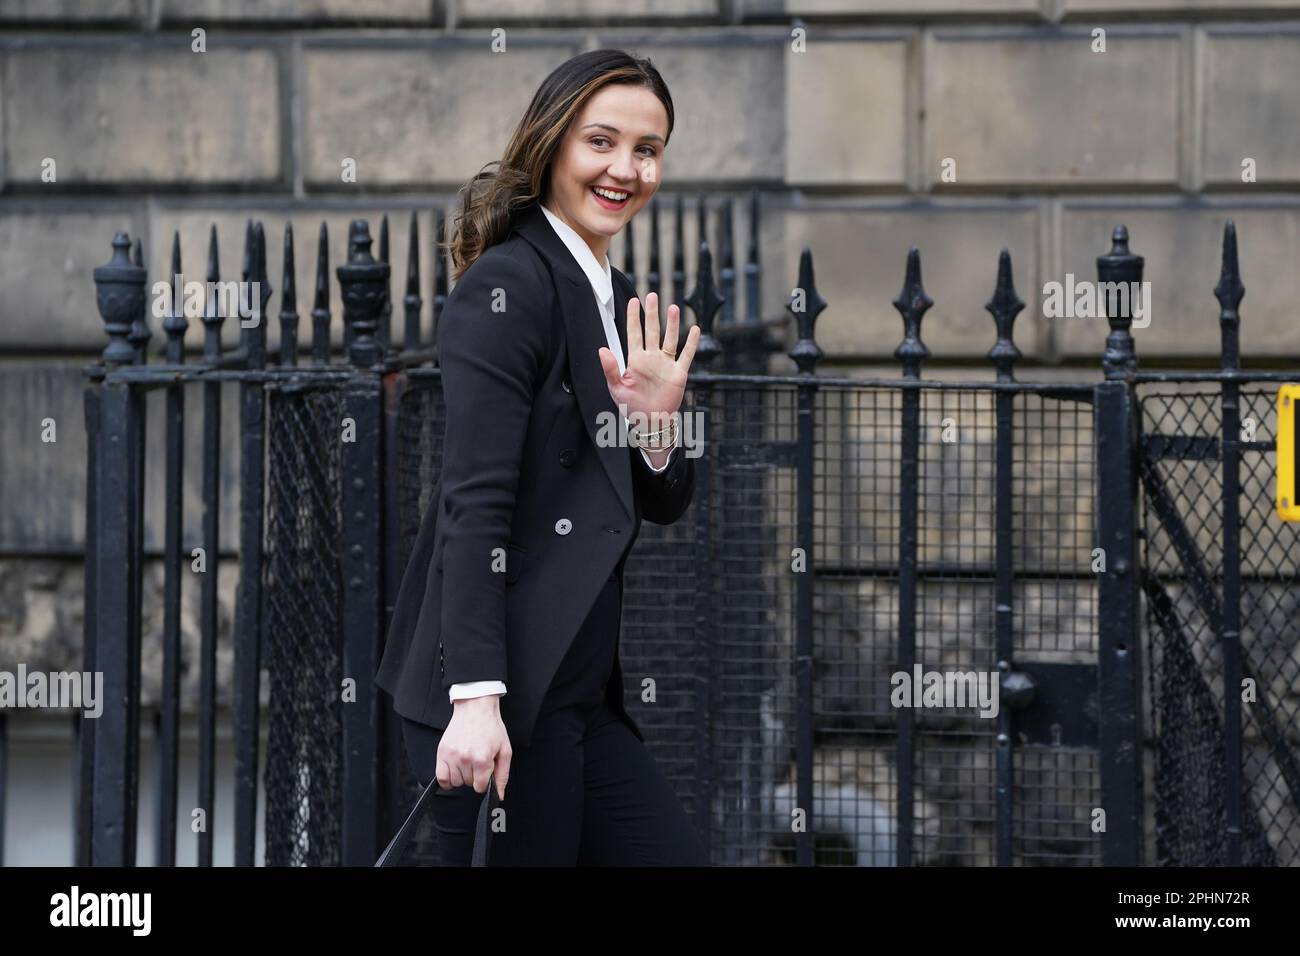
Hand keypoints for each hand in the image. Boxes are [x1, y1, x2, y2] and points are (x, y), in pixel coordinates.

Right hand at [437, 695, 509, 800]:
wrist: (475, 708)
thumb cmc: (491, 728)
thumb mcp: (504, 751)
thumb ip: (502, 776)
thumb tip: (499, 795)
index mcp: (482, 759)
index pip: (480, 787)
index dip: (485, 781)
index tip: (485, 771)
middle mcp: (465, 759)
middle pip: (468, 784)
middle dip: (474, 776)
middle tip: (477, 760)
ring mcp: (451, 756)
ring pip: (455, 782)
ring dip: (461, 775)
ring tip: (467, 760)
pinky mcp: (442, 752)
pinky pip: (440, 778)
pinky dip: (447, 779)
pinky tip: (454, 770)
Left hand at [598, 292, 699, 432]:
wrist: (650, 421)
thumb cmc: (631, 407)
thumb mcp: (617, 389)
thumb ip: (610, 369)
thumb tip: (601, 349)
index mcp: (635, 360)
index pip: (634, 333)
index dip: (633, 317)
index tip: (633, 301)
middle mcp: (651, 358)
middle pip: (652, 331)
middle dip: (652, 314)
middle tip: (652, 295)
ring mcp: (666, 364)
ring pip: (670, 339)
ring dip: (672, 324)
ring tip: (673, 307)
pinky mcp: (679, 373)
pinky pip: (686, 355)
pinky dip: (691, 343)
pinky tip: (695, 329)